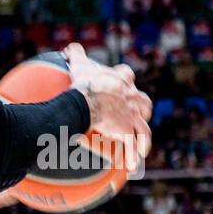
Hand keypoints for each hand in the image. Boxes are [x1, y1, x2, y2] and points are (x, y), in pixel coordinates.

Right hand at [63, 43, 152, 173]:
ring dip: (143, 138)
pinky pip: (132, 146)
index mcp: (120, 82)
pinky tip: (134, 166)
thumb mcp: (80, 64)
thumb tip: (69, 47)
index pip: (127, 77)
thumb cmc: (85, 83)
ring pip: (143, 128)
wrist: (89, 101)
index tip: (124, 83)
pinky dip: (133, 156)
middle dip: (142, 109)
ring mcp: (130, 116)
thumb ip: (76, 54)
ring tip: (141, 148)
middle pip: (144, 103)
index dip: (125, 80)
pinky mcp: (126, 130)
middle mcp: (130, 98)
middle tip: (138, 116)